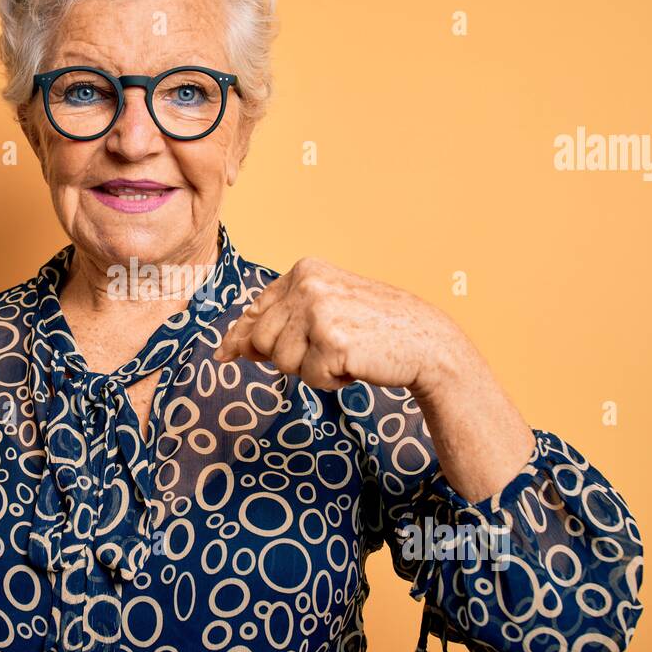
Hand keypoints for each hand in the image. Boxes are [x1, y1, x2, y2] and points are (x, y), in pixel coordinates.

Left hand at [212, 256, 459, 393]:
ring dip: (310, 370)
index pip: (256, 309)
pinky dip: (331, 381)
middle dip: (286, 357)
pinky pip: (310, 378)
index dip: (240, 336)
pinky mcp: (332, 341)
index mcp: (305, 270)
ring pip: (282, 362)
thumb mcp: (326, 308)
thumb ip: (282, 319)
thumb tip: (231, 345)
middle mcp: (308, 284)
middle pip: (261, 340)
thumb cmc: (375, 328)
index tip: (225, 353)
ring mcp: (319, 311)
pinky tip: (354, 365)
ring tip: (343, 354)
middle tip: (323, 352)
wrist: (426, 341)